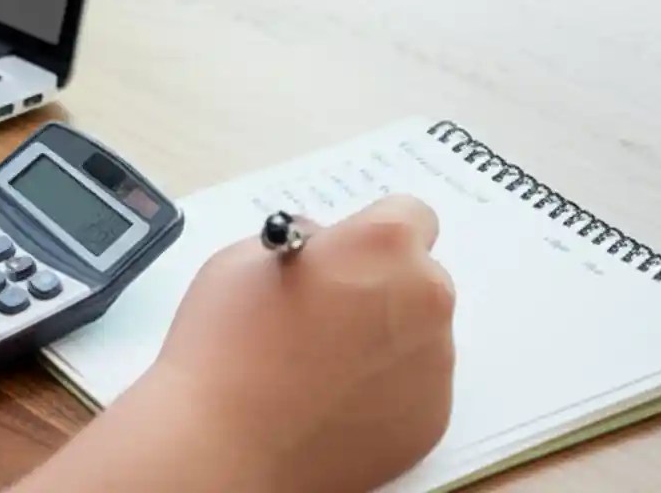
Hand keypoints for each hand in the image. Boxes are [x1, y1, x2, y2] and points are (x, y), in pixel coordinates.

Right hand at [155, 195, 455, 489]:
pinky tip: (332, 399)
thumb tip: (326, 250)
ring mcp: (435, 364)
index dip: (375, 234)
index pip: (411, 215)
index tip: (350, 254)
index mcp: (384, 245)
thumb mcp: (244, 259)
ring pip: (418, 336)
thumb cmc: (225, 346)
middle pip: (420, 278)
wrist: (224, 445)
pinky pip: (414, 388)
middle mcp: (425, 298)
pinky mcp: (431, 419)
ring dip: (383, 340)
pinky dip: (383, 390)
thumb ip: (303, 241)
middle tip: (328, 313)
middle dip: (382, 287)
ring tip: (322, 366)